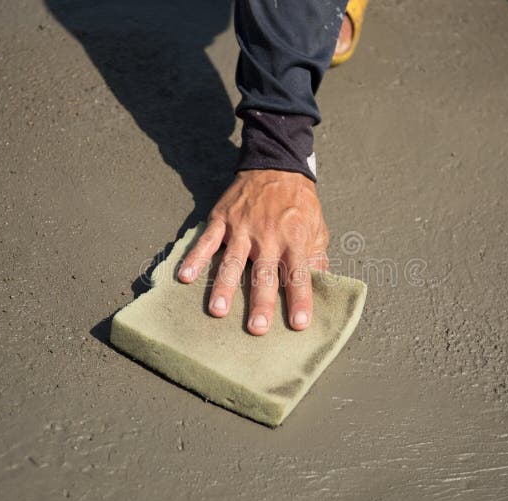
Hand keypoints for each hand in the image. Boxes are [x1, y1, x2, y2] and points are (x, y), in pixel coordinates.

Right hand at [178, 170, 328, 335]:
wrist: (276, 166)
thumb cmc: (299, 204)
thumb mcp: (317, 227)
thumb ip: (317, 257)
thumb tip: (323, 287)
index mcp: (295, 239)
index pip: (299, 274)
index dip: (300, 299)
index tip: (298, 324)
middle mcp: (269, 235)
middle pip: (264, 273)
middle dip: (260, 301)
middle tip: (256, 328)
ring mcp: (243, 227)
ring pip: (233, 261)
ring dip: (224, 286)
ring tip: (217, 310)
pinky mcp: (223, 219)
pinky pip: (206, 241)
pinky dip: (194, 258)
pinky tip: (184, 277)